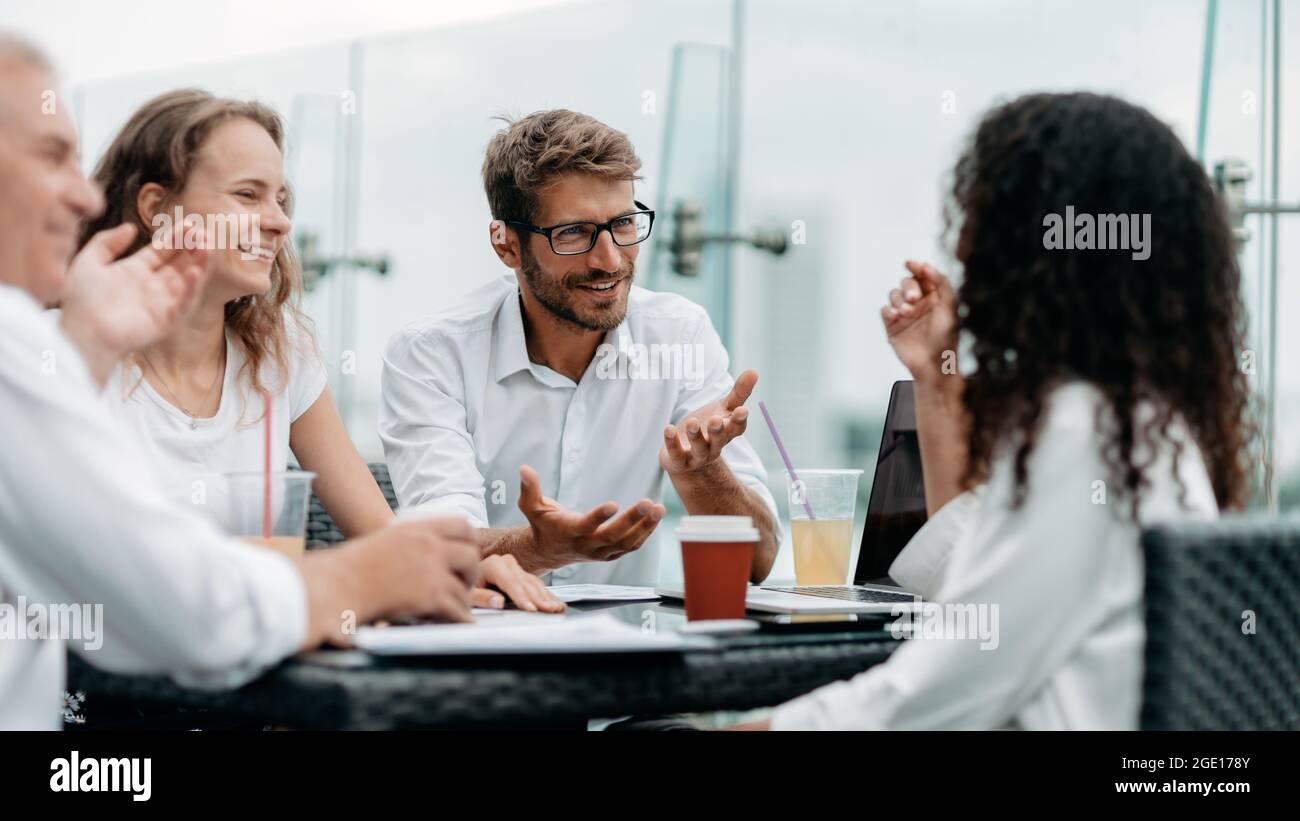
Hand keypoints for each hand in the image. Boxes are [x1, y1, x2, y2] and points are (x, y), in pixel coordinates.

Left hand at [61, 222, 208, 357]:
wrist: (80, 332)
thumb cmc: (80, 301)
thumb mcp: (89, 262)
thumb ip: (107, 242)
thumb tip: (130, 227)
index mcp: (135, 271)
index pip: (163, 251)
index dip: (177, 238)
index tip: (189, 224)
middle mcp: (152, 286)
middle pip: (179, 263)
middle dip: (193, 249)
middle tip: (204, 233)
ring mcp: (161, 303)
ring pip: (187, 281)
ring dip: (199, 265)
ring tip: (207, 248)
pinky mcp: (166, 321)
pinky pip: (184, 304)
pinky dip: (191, 289)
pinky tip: (194, 272)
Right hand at [344, 516, 479, 623]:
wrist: (337, 585)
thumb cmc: (352, 567)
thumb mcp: (387, 540)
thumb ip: (413, 543)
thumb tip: (432, 555)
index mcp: (418, 528)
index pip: (462, 525)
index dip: (470, 541)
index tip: (469, 553)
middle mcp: (429, 545)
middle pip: (470, 555)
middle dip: (471, 572)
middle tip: (465, 583)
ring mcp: (432, 570)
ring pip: (464, 586)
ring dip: (464, 598)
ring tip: (457, 606)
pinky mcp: (430, 596)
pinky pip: (457, 608)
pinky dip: (459, 617)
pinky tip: (458, 621)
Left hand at [472, 554, 565, 612]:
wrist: (464, 580)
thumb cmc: (465, 588)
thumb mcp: (467, 595)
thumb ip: (481, 597)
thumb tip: (498, 601)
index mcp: (492, 565)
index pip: (510, 582)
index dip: (521, 597)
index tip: (530, 609)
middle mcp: (505, 563)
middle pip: (526, 582)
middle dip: (538, 598)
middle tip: (549, 611)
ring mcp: (515, 568)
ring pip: (534, 583)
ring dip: (546, 598)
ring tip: (556, 609)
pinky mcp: (521, 575)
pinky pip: (536, 585)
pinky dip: (546, 596)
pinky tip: (555, 604)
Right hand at [517, 465, 664, 563]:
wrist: (548, 551)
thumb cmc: (542, 524)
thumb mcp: (531, 506)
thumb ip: (529, 488)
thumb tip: (524, 469)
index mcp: (569, 532)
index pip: (585, 526)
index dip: (598, 517)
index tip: (613, 503)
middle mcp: (586, 545)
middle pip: (612, 536)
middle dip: (632, 520)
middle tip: (648, 503)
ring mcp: (600, 552)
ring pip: (626, 544)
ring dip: (645, 527)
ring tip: (658, 508)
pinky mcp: (610, 554)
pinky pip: (631, 546)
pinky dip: (645, 533)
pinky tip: (655, 517)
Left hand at [660, 369, 755, 474]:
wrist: (689, 457)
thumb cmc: (709, 427)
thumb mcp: (724, 409)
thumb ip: (739, 393)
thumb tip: (755, 371)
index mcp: (727, 432)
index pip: (737, 428)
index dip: (740, 420)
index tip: (743, 410)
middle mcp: (715, 446)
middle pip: (719, 440)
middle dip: (717, 430)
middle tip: (715, 420)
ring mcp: (697, 455)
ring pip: (699, 448)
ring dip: (695, 436)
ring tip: (691, 422)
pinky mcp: (679, 461)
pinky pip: (676, 454)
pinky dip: (672, 443)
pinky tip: (668, 429)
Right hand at [881, 260, 957, 383]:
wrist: (932, 365)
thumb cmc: (945, 338)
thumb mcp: (949, 307)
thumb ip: (941, 283)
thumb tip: (926, 265)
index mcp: (934, 297)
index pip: (923, 276)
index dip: (917, 268)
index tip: (910, 264)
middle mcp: (919, 303)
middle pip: (906, 282)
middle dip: (908, 287)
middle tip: (914, 299)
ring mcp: (905, 314)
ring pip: (894, 294)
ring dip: (899, 300)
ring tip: (907, 313)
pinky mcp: (892, 325)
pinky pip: (885, 309)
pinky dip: (889, 310)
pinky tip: (896, 317)